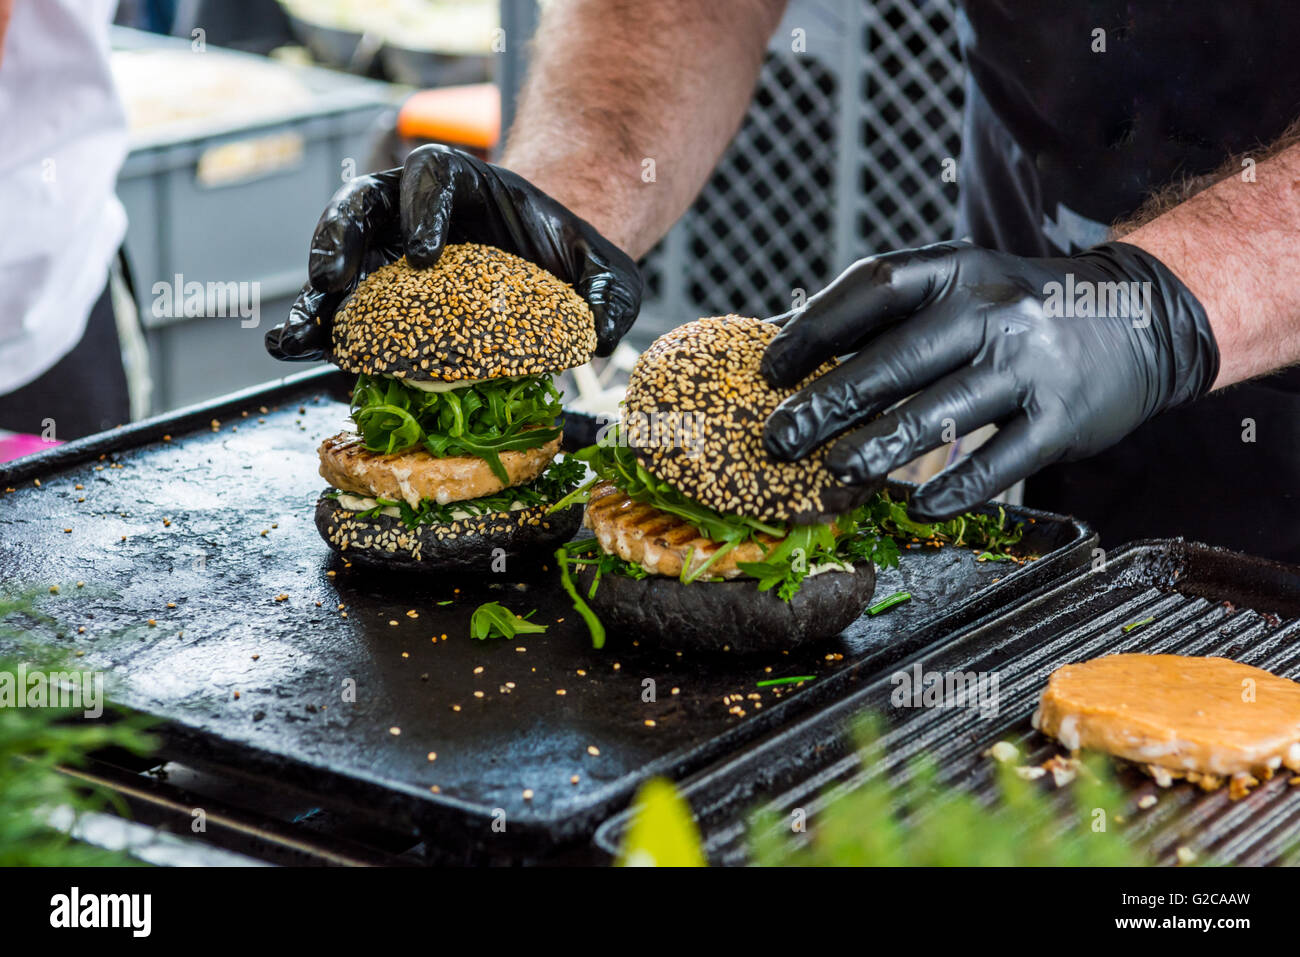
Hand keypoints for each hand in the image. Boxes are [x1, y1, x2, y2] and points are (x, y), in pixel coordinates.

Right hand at [264, 143, 642, 361]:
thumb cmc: (566, 259)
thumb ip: (607, 294)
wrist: (544, 270)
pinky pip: (342, 306)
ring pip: (338, 256)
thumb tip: (601, 338)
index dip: (422, 205)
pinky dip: (320, 329)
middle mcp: (412, 209)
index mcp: (464, 182)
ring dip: (314, 297)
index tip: (426, 252)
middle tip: (330, 278)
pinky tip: (300, 354)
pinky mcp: (376, 292)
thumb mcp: (602, 271)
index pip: (433, 173)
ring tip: (294, 334)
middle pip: (364, 205)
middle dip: (341, 238)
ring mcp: (387, 249)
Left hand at [760, 241, 1220, 519]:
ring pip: (942, 412)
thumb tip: (785, 344)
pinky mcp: (1063, 419)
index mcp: (957, 270)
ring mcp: (1031, 365)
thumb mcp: (960, 285)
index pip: (874, 288)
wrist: (1141, 317)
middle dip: (829, 402)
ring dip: (880, 447)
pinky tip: (917, 506)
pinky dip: (955, 489)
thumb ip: (885, 314)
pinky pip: (1000, 462)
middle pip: (896, 358)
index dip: (814, 329)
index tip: (771, 369)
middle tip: (780, 439)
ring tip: (834, 472)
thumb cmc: (1019, 309)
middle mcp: (993, 311)